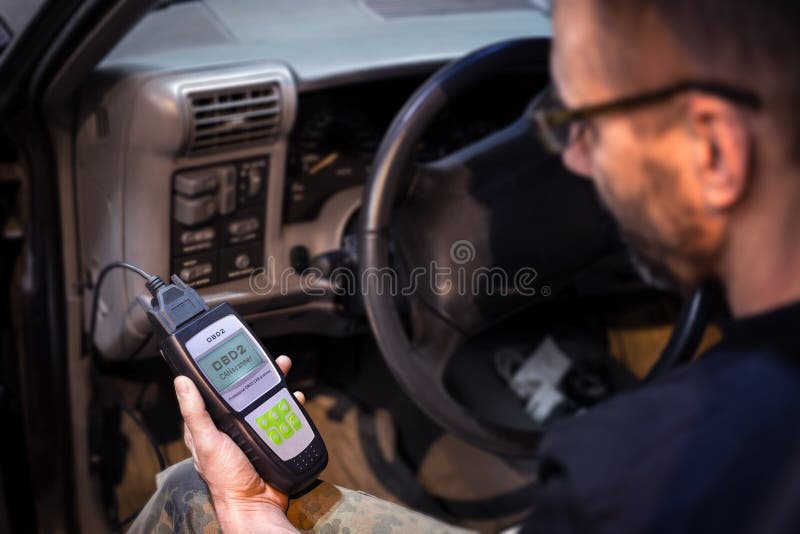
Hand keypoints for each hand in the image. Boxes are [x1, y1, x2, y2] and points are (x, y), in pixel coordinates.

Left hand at [175, 355, 304, 532]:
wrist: (256, 504)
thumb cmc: (225, 478)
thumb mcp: (206, 441)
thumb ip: (195, 412)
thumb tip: (181, 382)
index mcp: (210, 424)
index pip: (213, 391)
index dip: (222, 372)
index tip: (232, 354)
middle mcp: (231, 425)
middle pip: (245, 391)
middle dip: (258, 373)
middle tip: (269, 359)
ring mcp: (253, 431)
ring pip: (266, 400)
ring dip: (277, 385)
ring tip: (284, 371)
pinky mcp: (272, 437)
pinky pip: (283, 416)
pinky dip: (290, 405)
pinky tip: (295, 398)